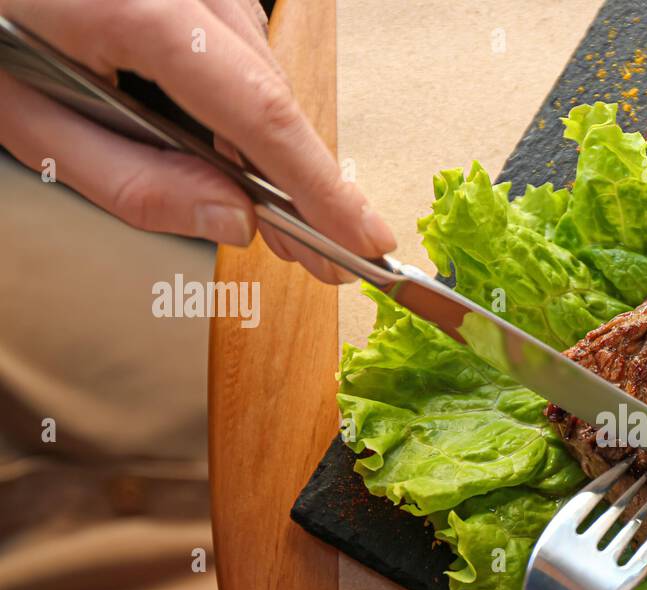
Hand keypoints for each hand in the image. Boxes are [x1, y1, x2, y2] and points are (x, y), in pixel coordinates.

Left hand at [0, 0, 395, 281]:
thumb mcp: (26, 121)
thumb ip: (132, 182)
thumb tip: (234, 221)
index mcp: (141, 12)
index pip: (262, 115)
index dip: (322, 188)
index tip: (364, 241)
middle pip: (273, 99)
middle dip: (304, 188)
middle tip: (327, 259)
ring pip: (263, 79)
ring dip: (269, 150)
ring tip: (279, 218)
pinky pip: (245, 55)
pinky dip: (243, 110)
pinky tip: (232, 154)